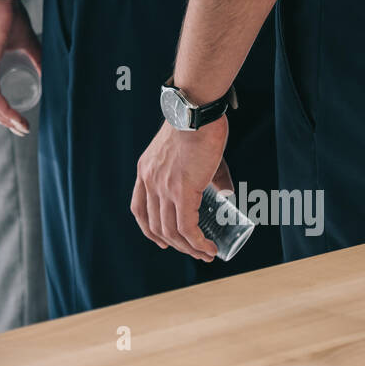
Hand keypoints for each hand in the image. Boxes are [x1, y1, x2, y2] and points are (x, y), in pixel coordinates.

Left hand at [0, 0, 40, 135]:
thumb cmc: (12, 15)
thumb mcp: (26, 43)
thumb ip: (36, 59)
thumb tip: (48, 75)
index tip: (16, 121)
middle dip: (2, 120)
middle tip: (20, 129)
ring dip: (2, 118)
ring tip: (20, 126)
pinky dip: (2, 108)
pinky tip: (14, 116)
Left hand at [131, 118, 231, 260]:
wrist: (196, 111)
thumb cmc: (197, 124)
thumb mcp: (186, 153)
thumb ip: (201, 175)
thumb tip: (225, 195)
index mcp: (145, 171)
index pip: (139, 209)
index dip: (149, 230)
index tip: (161, 241)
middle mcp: (149, 181)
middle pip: (156, 225)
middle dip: (175, 244)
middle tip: (194, 251)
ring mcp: (164, 187)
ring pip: (172, 231)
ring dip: (189, 248)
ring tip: (205, 254)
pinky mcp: (182, 191)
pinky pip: (187, 228)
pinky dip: (198, 243)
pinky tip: (208, 249)